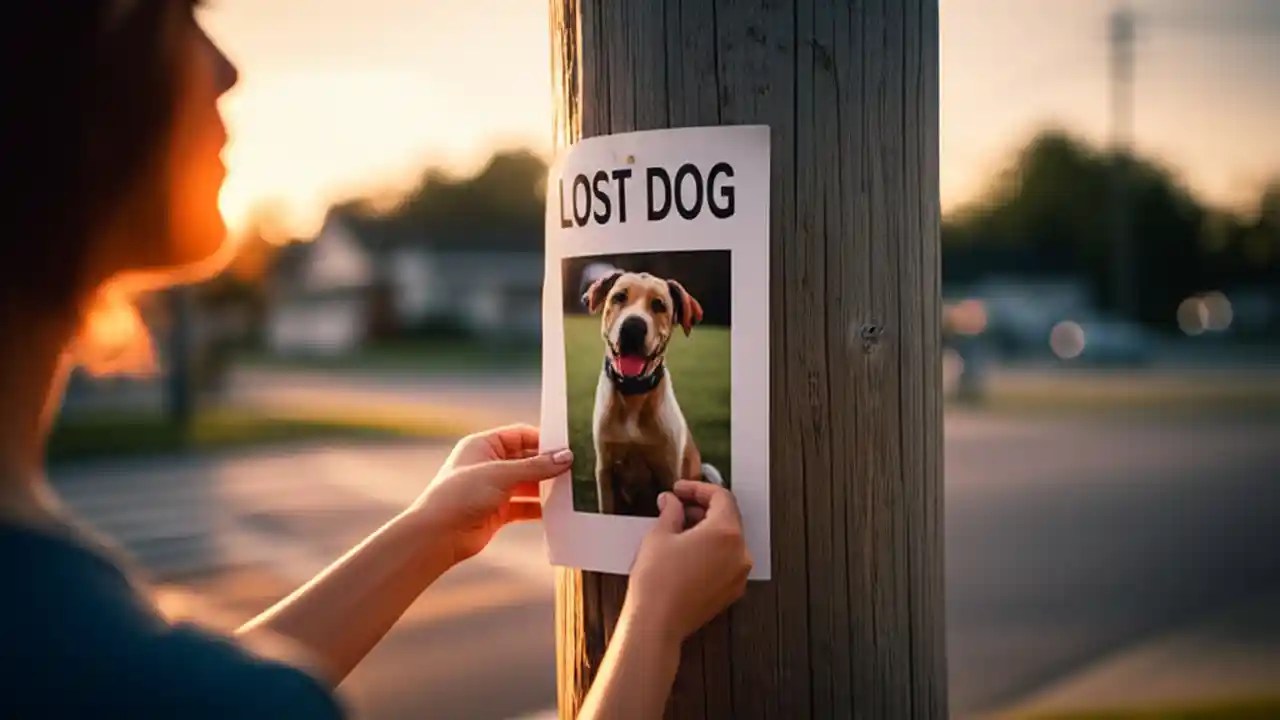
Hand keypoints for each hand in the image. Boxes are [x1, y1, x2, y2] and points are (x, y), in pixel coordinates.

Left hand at [413, 424, 571, 562]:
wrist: (437, 535)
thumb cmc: (460, 495)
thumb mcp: (501, 474)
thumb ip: (535, 467)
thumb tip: (566, 457)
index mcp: (483, 445)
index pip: (520, 435)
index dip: (543, 440)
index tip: (568, 447)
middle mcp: (488, 465)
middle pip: (526, 460)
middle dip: (548, 465)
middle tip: (576, 469)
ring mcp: (493, 489)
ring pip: (527, 484)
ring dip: (546, 488)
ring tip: (572, 490)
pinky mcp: (497, 512)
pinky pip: (524, 506)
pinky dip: (539, 508)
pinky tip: (557, 511)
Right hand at [625, 480, 751, 644]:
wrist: (656, 624)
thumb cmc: (657, 583)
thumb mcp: (659, 536)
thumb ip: (670, 512)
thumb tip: (672, 503)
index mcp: (726, 533)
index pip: (721, 497)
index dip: (698, 488)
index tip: (681, 489)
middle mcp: (739, 553)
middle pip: (728, 517)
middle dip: (703, 508)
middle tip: (678, 506)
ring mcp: (738, 575)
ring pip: (728, 540)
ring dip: (707, 529)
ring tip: (679, 529)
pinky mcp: (730, 591)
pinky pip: (726, 561)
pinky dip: (711, 551)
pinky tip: (687, 552)